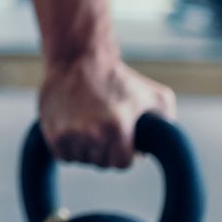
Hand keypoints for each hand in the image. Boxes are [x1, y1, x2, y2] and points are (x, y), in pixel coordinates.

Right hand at [38, 54, 176, 168]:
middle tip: (106, 130)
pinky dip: (69, 147)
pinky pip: (64, 155)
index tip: (123, 141)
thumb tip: (170, 147)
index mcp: (118, 128)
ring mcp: (69, 134)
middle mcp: (92, 134)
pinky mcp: (51, 132)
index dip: (125, 153)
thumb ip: (168, 122)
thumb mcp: (155, 95)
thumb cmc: (118, 77)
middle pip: (101, 163)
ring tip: (90, 126)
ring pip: (81, 160)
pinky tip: (75, 128)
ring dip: (87, 149)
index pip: (121, 164)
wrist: (78, 58)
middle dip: (106, 151)